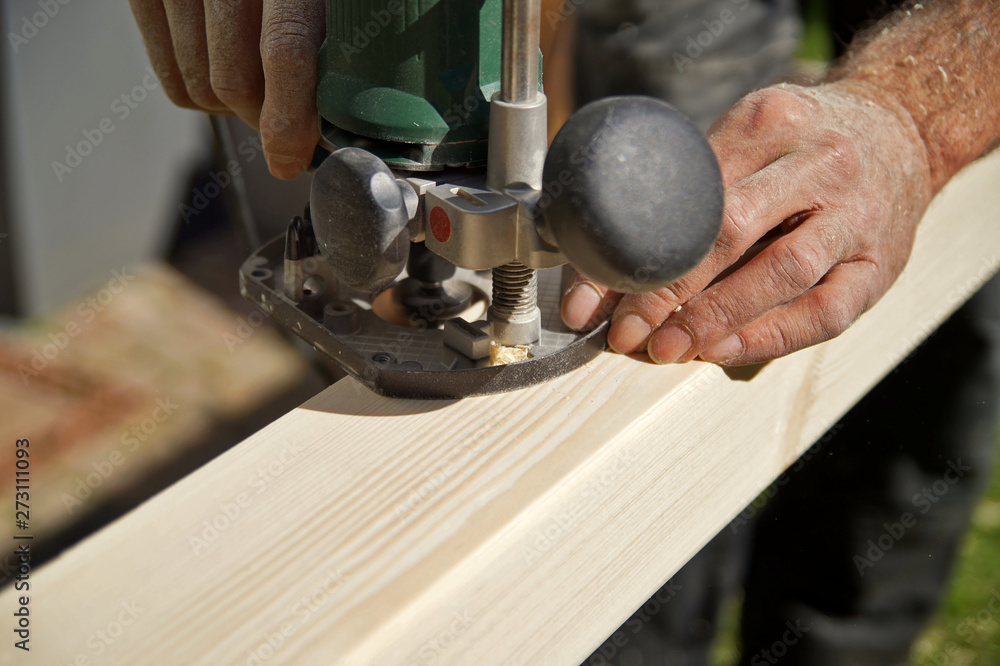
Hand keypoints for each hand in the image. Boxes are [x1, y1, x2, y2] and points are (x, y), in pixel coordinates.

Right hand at [128, 0, 324, 179]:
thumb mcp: (338, 5)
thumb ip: (340, 43)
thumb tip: (338, 118)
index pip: (284, 49)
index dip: (290, 115)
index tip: (293, 155)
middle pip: (234, 80)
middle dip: (264, 118)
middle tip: (289, 126)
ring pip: (198, 85)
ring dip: (234, 108)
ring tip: (262, 93)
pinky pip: (170, 74)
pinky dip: (200, 94)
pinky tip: (226, 74)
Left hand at [561, 83, 932, 365]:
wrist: (903, 129)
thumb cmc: (804, 142)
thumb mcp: (748, 133)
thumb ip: (693, 185)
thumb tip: (607, 260)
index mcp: (770, 123)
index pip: (689, 192)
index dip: (635, 249)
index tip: (592, 293)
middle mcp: (818, 164)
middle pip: (732, 230)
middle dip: (668, 289)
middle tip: (625, 330)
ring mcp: (855, 215)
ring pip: (782, 271)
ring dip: (716, 317)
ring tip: (667, 348)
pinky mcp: (879, 264)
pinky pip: (824, 311)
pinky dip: (769, 336)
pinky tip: (723, 350)